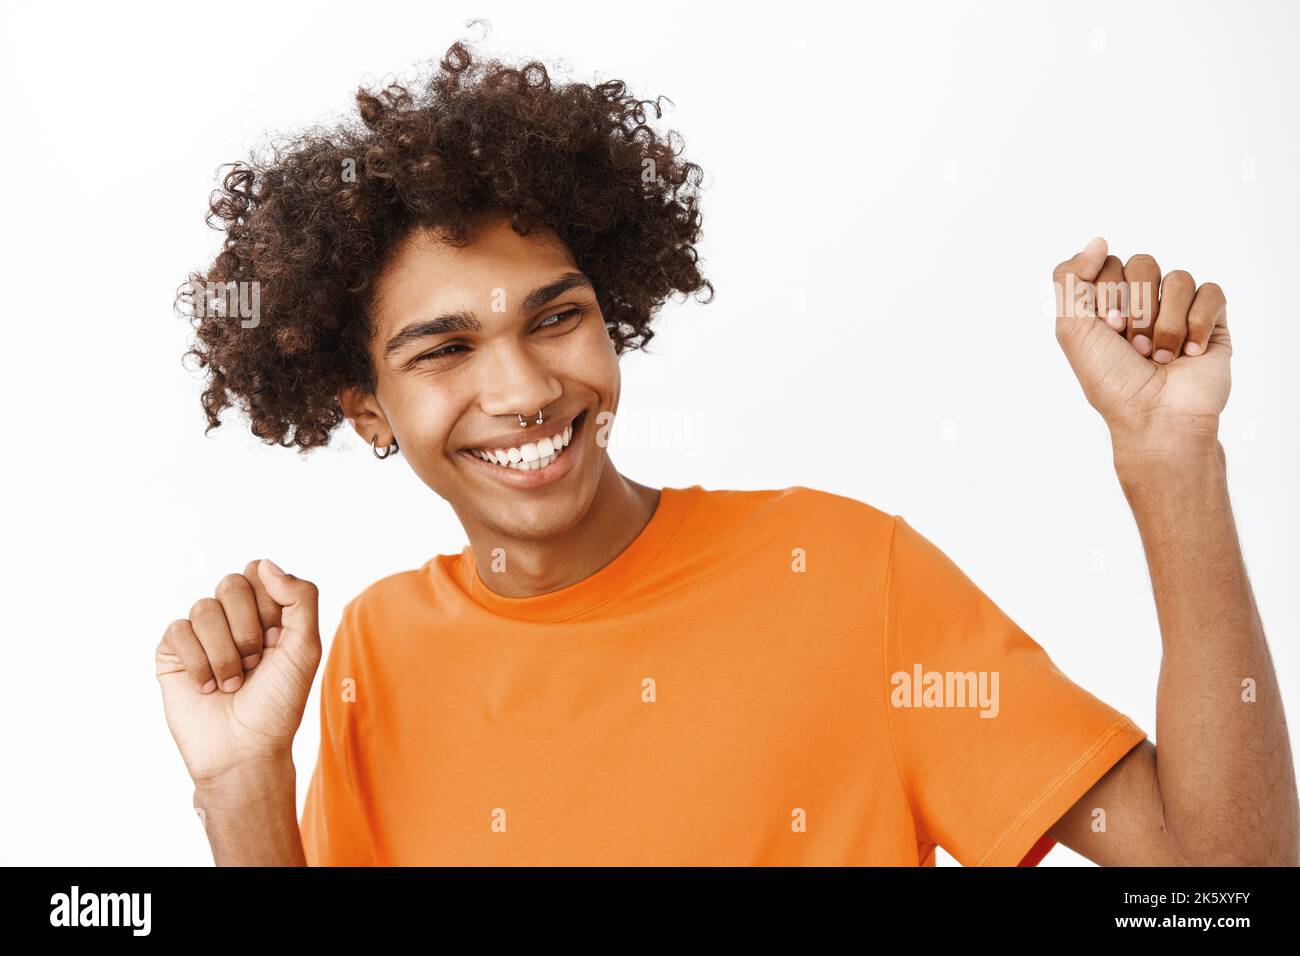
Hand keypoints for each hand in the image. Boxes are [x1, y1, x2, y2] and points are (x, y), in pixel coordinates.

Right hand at [155, 559, 321, 787]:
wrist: (244, 750)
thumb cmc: (279, 702)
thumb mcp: (305, 648)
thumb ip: (300, 598)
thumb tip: (263, 562)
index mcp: (267, 611)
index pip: (259, 572)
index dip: (268, 605)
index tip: (275, 641)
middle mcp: (232, 618)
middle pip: (231, 584)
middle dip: (247, 629)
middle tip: (254, 664)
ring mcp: (201, 634)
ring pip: (203, 608)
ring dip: (224, 653)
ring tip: (233, 683)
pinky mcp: (173, 653)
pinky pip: (178, 631)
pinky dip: (198, 663)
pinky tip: (207, 688)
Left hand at [1052, 237, 1230, 448]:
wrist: (1155, 416)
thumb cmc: (1111, 380)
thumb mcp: (1071, 329)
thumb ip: (1069, 278)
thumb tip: (1098, 241)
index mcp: (1106, 302)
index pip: (1107, 263)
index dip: (1107, 294)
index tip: (1107, 328)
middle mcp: (1141, 301)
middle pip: (1143, 263)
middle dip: (1136, 307)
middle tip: (1133, 345)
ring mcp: (1177, 310)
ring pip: (1178, 278)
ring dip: (1165, 323)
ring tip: (1159, 356)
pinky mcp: (1211, 321)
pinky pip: (1210, 292)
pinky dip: (1197, 324)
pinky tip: (1189, 352)